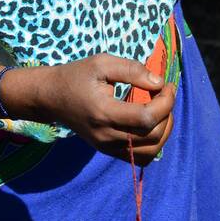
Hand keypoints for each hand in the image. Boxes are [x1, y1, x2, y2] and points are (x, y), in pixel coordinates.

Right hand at [20, 54, 174, 164]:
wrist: (51, 97)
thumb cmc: (77, 76)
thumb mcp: (103, 63)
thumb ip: (133, 70)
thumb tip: (159, 83)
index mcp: (104, 112)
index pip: (147, 118)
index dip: (166, 101)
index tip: (167, 84)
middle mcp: (106, 135)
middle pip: (153, 136)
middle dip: (168, 113)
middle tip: (163, 94)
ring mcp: (107, 146)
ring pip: (150, 152)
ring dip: (164, 131)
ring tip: (160, 110)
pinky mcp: (108, 150)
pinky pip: (140, 157)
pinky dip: (154, 143)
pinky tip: (151, 123)